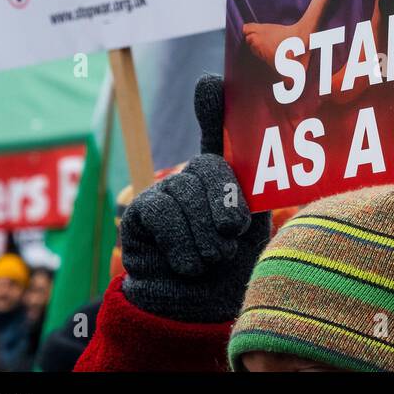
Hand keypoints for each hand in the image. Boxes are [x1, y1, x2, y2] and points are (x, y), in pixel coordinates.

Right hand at [119, 75, 270, 322]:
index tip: (211, 81)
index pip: (220, 130)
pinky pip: (161, 212)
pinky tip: (189, 264)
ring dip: (204, 233)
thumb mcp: (252, 223)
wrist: (201, 311)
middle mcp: (194, 174)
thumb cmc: (233, 264)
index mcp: (227, 174)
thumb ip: (250, 185)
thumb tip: (243, 152)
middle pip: (208, 166)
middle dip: (223, 204)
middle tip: (231, 235)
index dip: (213, 104)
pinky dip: (180, 241)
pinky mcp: (141, 212)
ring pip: (184, 192)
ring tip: (213, 258)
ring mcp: (165, 189)